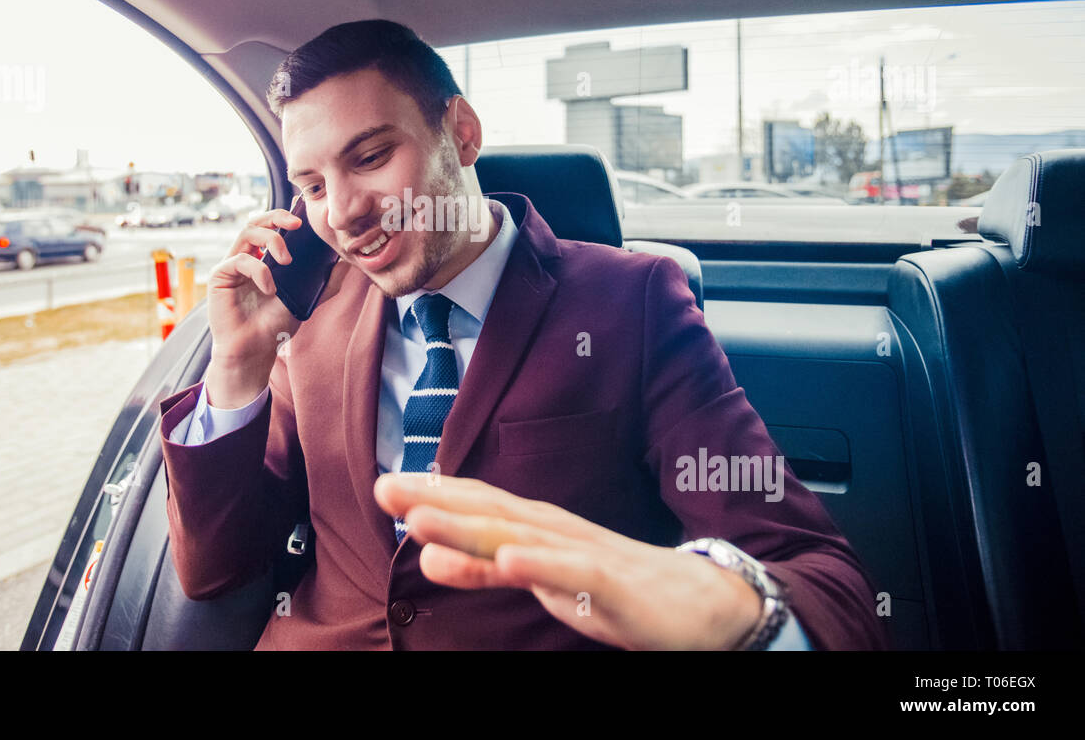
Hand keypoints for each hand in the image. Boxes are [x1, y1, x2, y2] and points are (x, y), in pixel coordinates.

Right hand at [203, 208, 345, 406]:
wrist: (256, 350)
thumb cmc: (276, 324)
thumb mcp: (307, 298)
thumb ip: (326, 281)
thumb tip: (348, 262)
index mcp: (263, 258)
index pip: (271, 226)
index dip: (284, 215)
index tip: (304, 220)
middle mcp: (246, 257)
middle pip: (256, 221)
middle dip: (277, 216)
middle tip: (296, 225)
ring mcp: (231, 265)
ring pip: (247, 232)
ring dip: (271, 240)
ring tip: (287, 261)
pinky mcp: (219, 276)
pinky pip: (240, 260)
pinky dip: (259, 271)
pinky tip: (270, 289)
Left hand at [373, 473, 762, 649]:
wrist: (701, 602)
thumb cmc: (613, 587)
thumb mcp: (536, 578)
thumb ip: (482, 567)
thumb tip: (428, 553)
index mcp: (536, 527)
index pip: (476, 504)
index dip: (431, 493)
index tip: (384, 484)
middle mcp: (554, 531)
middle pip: (489, 512)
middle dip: (436, 500)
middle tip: (384, 488)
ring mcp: (583, 553)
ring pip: (520, 536)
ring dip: (471, 526)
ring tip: (423, 517)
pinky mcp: (613, 583)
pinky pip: (572, 573)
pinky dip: (539, 565)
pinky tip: (508, 559)